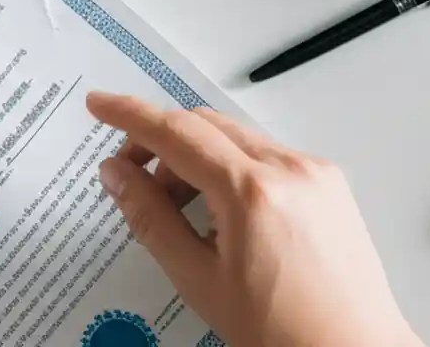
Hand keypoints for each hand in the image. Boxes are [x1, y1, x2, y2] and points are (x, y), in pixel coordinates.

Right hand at [87, 92, 421, 346]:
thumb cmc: (277, 333)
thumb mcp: (199, 280)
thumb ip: (152, 219)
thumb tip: (116, 174)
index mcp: (252, 191)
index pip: (177, 133)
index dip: (130, 115)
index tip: (98, 104)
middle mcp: (289, 167)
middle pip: (207, 126)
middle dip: (161, 143)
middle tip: (132, 180)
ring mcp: (316, 171)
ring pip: (238, 139)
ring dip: (198, 157)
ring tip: (180, 211)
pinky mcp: (331, 183)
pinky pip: (269, 157)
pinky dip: (235, 169)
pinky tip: (224, 215)